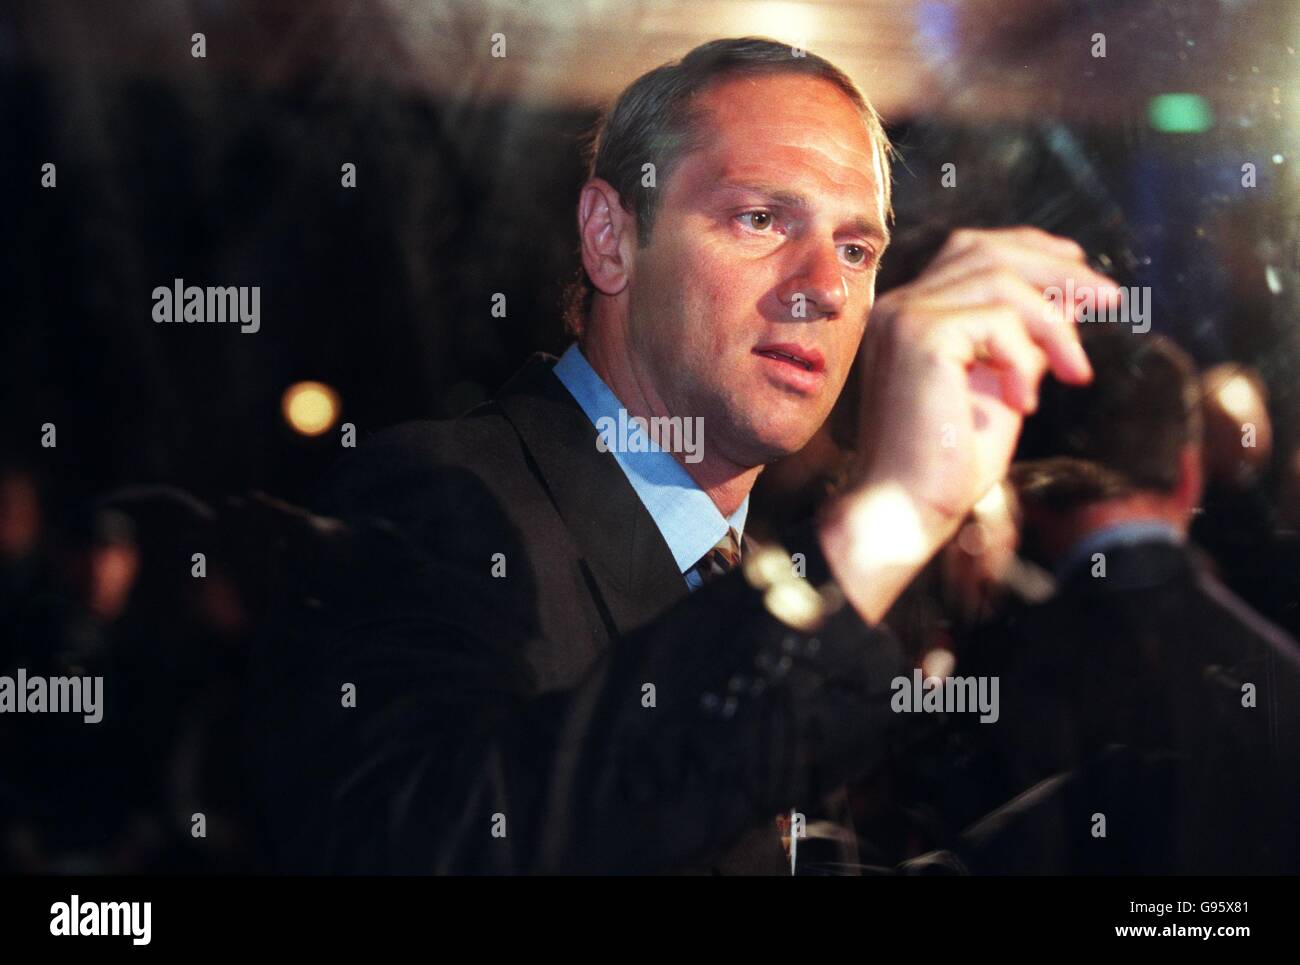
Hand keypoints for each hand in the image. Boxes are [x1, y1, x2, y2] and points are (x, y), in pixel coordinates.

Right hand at [818, 227, 1118, 622]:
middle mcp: (899, 306)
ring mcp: (904, 317)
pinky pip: (997, 319)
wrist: (905, 508)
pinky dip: (1024, 357)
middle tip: (1110, 300)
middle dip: (1058, 269)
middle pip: (989, 250)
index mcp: (911, 314)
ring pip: (1000, 279)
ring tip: (1073, 370)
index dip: (1033, 250)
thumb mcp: (1003, 385)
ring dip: (1053, 322)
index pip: (973, 250)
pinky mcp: (919, 338)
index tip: (1084, 275)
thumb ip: (1026, 340)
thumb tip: (1076, 296)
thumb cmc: (948, 461)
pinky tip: (1025, 403)